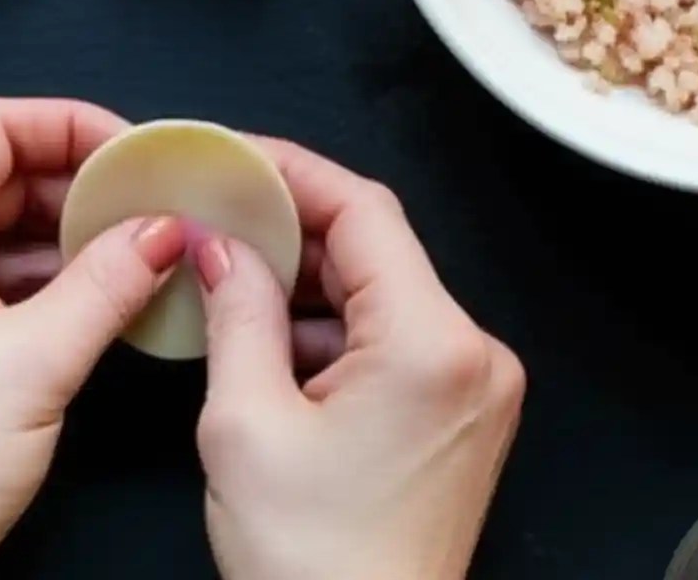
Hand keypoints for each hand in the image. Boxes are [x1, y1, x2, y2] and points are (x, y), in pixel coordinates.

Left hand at [0, 99, 186, 579]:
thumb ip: (110, 281)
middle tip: (154, 200)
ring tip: (142, 241)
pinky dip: (46, 270)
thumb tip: (170, 226)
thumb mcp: (38, 361)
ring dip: (68, 229)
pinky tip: (106, 284)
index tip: (140, 154)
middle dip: (80, 182)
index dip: (74, 127)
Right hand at [193, 138, 526, 579]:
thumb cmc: (311, 561)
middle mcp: (473, 354)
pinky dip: (336, 328)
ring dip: (312, 280)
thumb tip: (220, 246)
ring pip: (385, 293)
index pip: (365, 212)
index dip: (294, 173)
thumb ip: (238, 314)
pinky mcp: (463, 413)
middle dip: (295, 228)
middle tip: (221, 213)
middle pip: (379, 249)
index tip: (237, 158)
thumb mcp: (244, 424)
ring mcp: (477, 385)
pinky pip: (397, 339)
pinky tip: (274, 331)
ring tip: (235, 271)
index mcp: (429, 345)